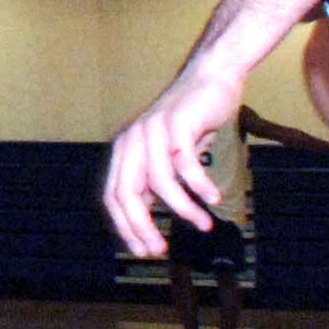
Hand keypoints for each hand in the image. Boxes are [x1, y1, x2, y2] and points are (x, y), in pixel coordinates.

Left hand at [104, 57, 240, 250]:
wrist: (210, 78)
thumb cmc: (189, 122)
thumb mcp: (165, 156)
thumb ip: (152, 183)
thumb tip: (145, 224)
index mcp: (124, 151)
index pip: (114, 197)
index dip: (126, 227)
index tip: (145, 251)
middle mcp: (132, 140)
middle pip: (128, 193)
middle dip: (143, 226)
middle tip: (162, 249)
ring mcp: (152, 131)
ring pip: (160, 182)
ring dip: (183, 209)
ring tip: (204, 224)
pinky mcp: (177, 123)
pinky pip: (186, 164)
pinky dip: (200, 185)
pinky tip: (213, 198)